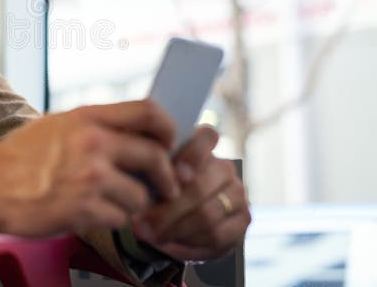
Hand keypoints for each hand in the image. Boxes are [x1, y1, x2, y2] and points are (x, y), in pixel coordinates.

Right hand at [0, 100, 180, 238]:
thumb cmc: (18, 157)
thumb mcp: (57, 125)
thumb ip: (95, 126)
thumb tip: (136, 134)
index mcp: (87, 117)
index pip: (150, 112)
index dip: (169, 129)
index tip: (171, 144)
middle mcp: (93, 143)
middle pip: (156, 157)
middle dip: (166, 178)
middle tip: (166, 188)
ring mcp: (90, 177)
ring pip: (140, 196)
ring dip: (131, 204)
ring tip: (107, 201)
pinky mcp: (84, 209)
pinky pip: (120, 218)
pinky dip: (111, 220)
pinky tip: (90, 212)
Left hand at [132, 126, 250, 260]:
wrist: (180, 218)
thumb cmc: (161, 189)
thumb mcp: (154, 176)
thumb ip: (152, 172)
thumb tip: (138, 184)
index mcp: (205, 148)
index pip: (207, 137)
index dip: (193, 155)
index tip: (174, 174)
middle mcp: (225, 168)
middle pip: (200, 187)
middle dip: (168, 210)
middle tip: (141, 224)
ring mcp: (238, 195)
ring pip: (208, 215)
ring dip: (175, 229)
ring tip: (150, 236)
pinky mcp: (243, 221)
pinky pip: (217, 236)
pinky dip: (189, 243)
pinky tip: (168, 245)